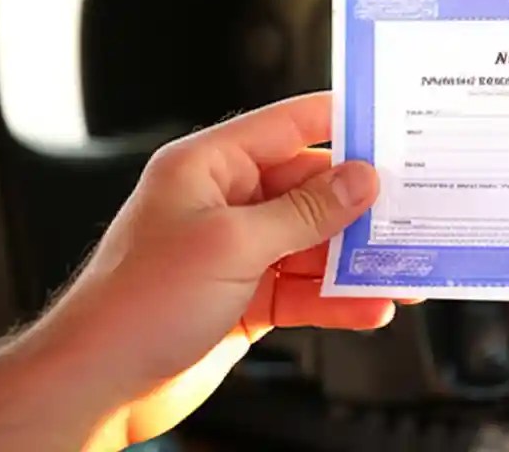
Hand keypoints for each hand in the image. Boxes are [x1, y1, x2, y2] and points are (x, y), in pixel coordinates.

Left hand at [28, 92, 398, 448]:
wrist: (96, 386)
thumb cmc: (134, 304)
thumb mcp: (232, 245)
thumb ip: (303, 212)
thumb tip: (358, 181)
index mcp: (208, 167)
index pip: (286, 127)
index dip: (340, 122)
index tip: (390, 125)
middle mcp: (224, 204)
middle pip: (310, 190)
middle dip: (360, 206)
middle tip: (412, 210)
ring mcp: (237, 254)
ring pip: (315, 245)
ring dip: (358, 260)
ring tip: (403, 268)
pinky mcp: (246, 299)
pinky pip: (306, 291)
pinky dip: (339, 300)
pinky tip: (370, 307)